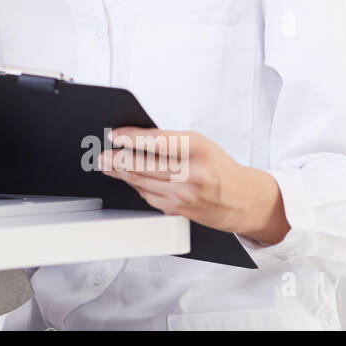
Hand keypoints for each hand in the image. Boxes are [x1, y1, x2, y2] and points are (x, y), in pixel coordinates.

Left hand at [98, 127, 289, 243]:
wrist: (243, 200)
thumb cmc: (220, 168)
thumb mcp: (201, 144)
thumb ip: (170, 141)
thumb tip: (135, 139)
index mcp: (197, 149)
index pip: (155, 140)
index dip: (130, 138)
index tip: (114, 135)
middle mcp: (190, 173)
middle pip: (141, 164)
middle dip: (116, 159)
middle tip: (102, 154)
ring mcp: (182, 194)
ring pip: (140, 181)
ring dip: (120, 172)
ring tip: (108, 165)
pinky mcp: (176, 210)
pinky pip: (147, 196)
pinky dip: (136, 186)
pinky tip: (130, 179)